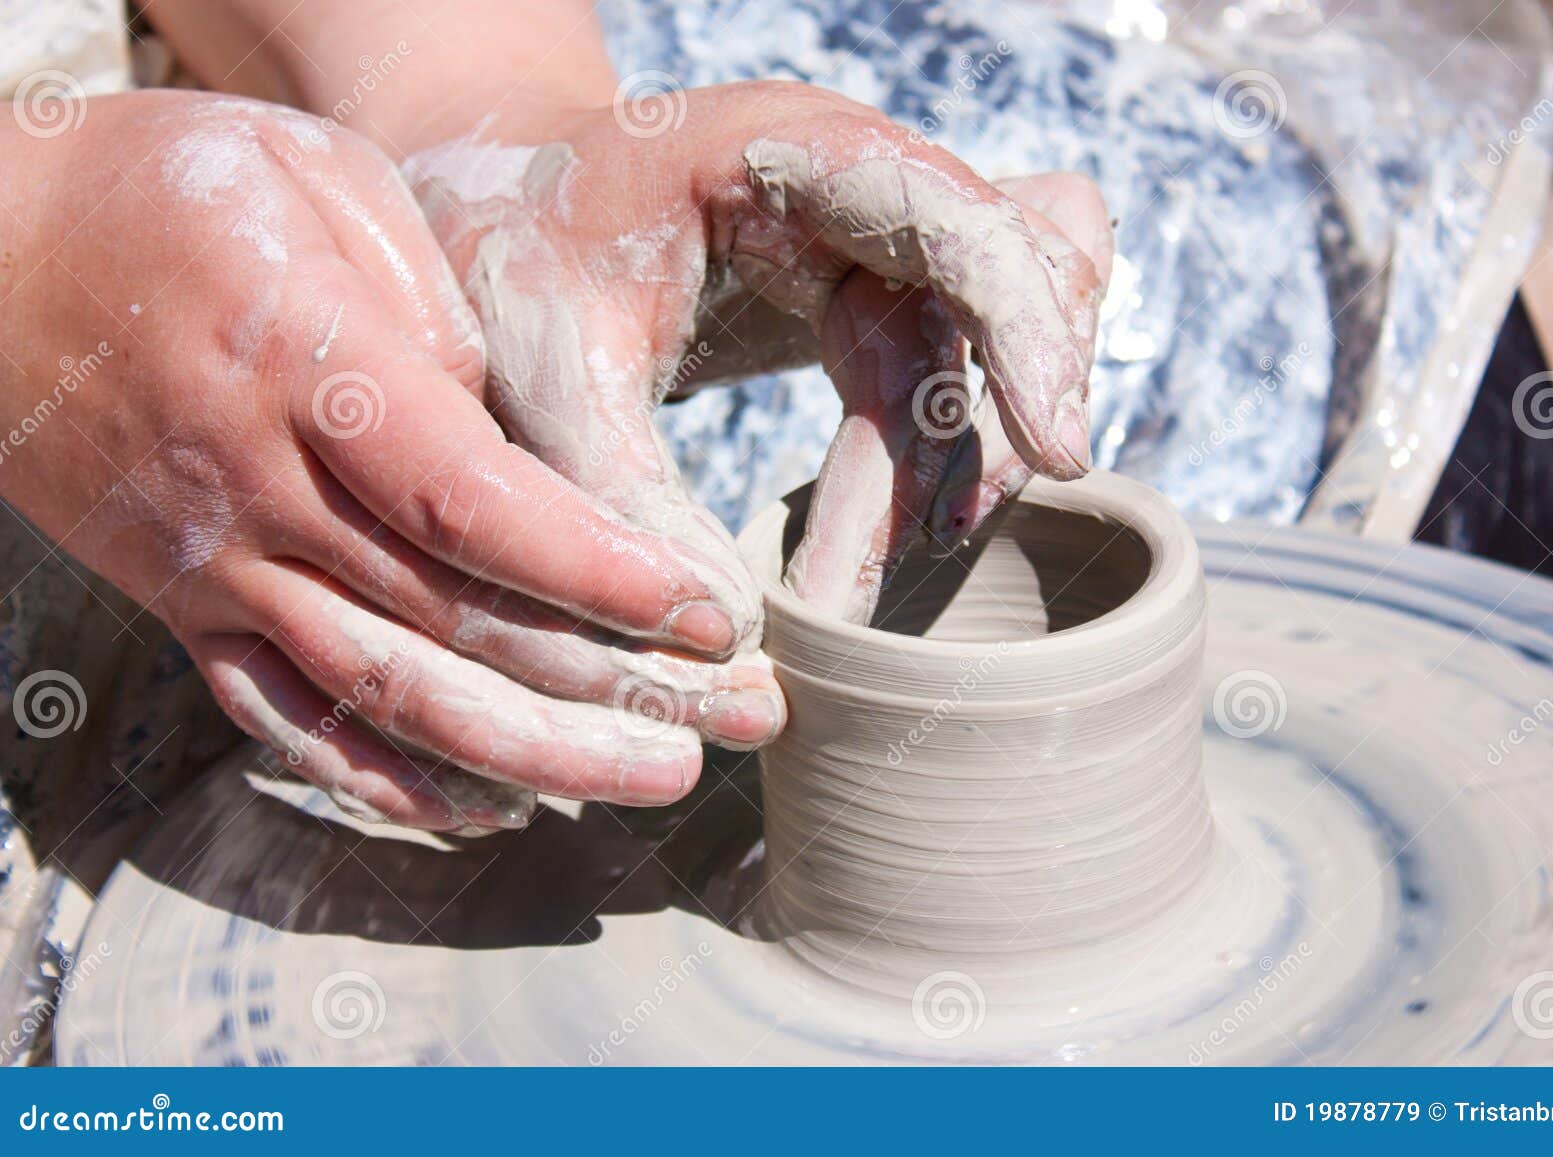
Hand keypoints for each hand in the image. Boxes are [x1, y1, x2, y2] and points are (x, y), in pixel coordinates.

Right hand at [0, 91, 779, 831]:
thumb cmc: (171, 193)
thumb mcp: (321, 182)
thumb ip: (432, 313)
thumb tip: (518, 436)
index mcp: (309, 375)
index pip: (478, 505)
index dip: (601, 574)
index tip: (711, 617)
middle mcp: (265, 497)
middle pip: (465, 624)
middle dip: (620, 685)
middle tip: (749, 715)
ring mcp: (220, 571)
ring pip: (394, 698)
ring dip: (539, 756)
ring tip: (662, 780)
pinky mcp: (188, 611)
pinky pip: (291, 726)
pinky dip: (390, 782)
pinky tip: (490, 811)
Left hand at [403, 81, 1111, 623]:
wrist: (506, 210)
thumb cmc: (517, 256)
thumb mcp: (544, 371)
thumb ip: (623, 498)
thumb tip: (737, 641)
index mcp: (788, 155)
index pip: (956, 210)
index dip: (1028, 321)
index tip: (1061, 453)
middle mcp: (864, 180)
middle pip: (1011, 282)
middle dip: (971, 437)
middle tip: (884, 572)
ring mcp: (885, 232)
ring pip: (1014, 321)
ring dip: (982, 442)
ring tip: (912, 552)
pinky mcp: (881, 291)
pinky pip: (974, 356)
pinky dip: (962, 440)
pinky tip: (910, 520)